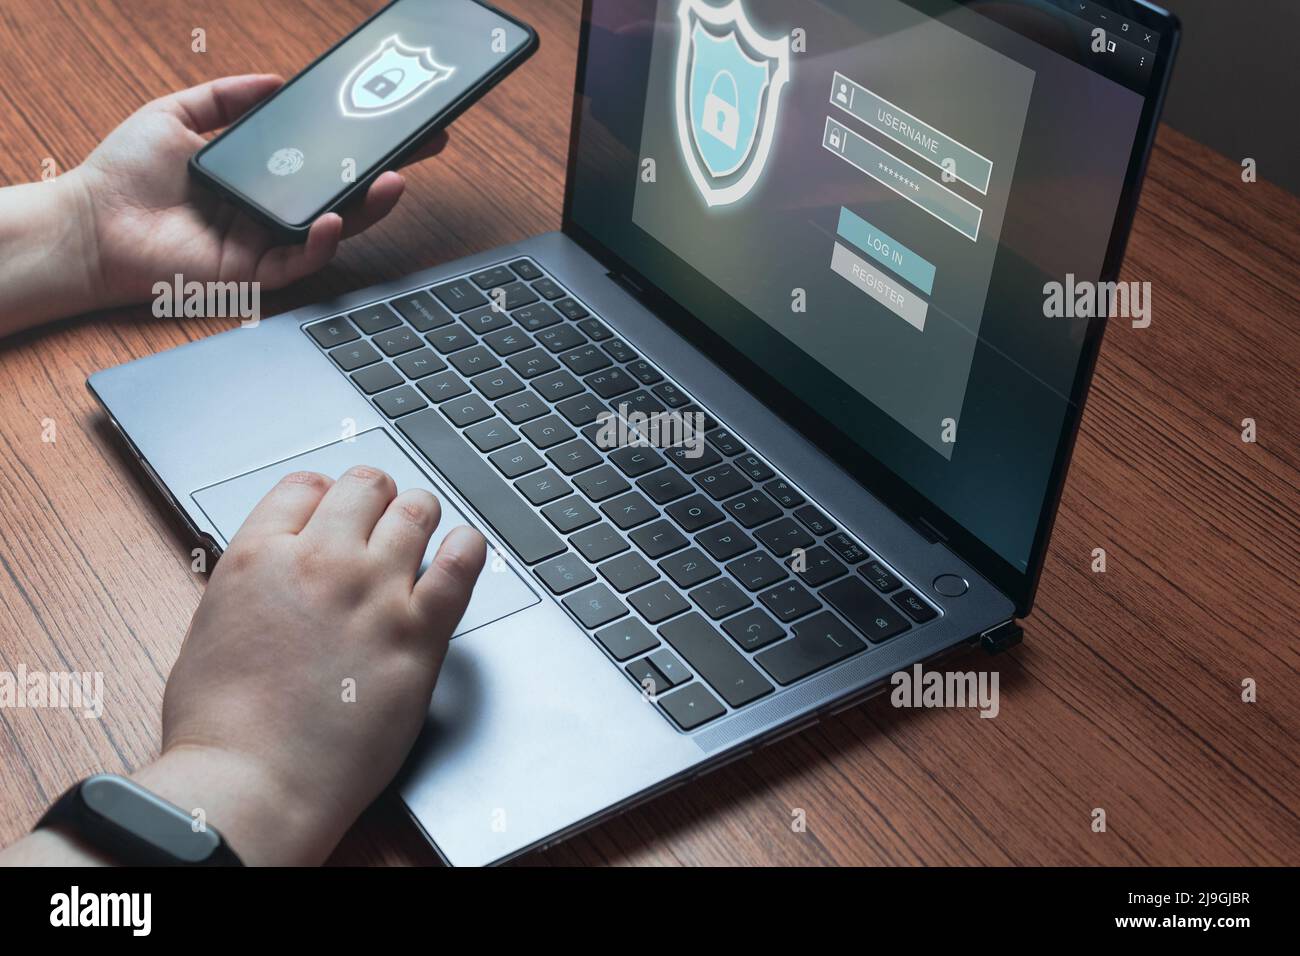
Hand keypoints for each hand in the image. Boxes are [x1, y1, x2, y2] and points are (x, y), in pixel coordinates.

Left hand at [64, 74, 446, 309]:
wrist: (90, 222)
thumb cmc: (124, 175)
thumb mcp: (176, 115)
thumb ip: (224, 98)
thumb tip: (274, 81)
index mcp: (258, 178)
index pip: (321, 161)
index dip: (358, 145)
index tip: (391, 122)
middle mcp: (269, 212)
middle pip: (341, 195)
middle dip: (384, 174)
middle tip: (419, 148)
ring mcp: (265, 244)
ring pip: (333, 230)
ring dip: (367, 208)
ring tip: (393, 180)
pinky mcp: (252, 272)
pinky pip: (298, 260)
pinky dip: (319, 243)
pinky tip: (331, 219)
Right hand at [131, 467, 485, 864]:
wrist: (251, 782)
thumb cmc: (219, 728)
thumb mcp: (210, 629)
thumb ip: (251, 586)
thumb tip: (274, 574)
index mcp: (256, 556)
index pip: (304, 486)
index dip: (325, 495)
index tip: (335, 509)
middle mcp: (320, 562)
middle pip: (365, 487)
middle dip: (376, 497)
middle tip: (383, 515)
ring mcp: (373, 592)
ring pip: (416, 511)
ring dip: (420, 515)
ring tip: (424, 529)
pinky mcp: (419, 631)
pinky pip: (461, 563)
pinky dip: (467, 548)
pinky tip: (463, 551)